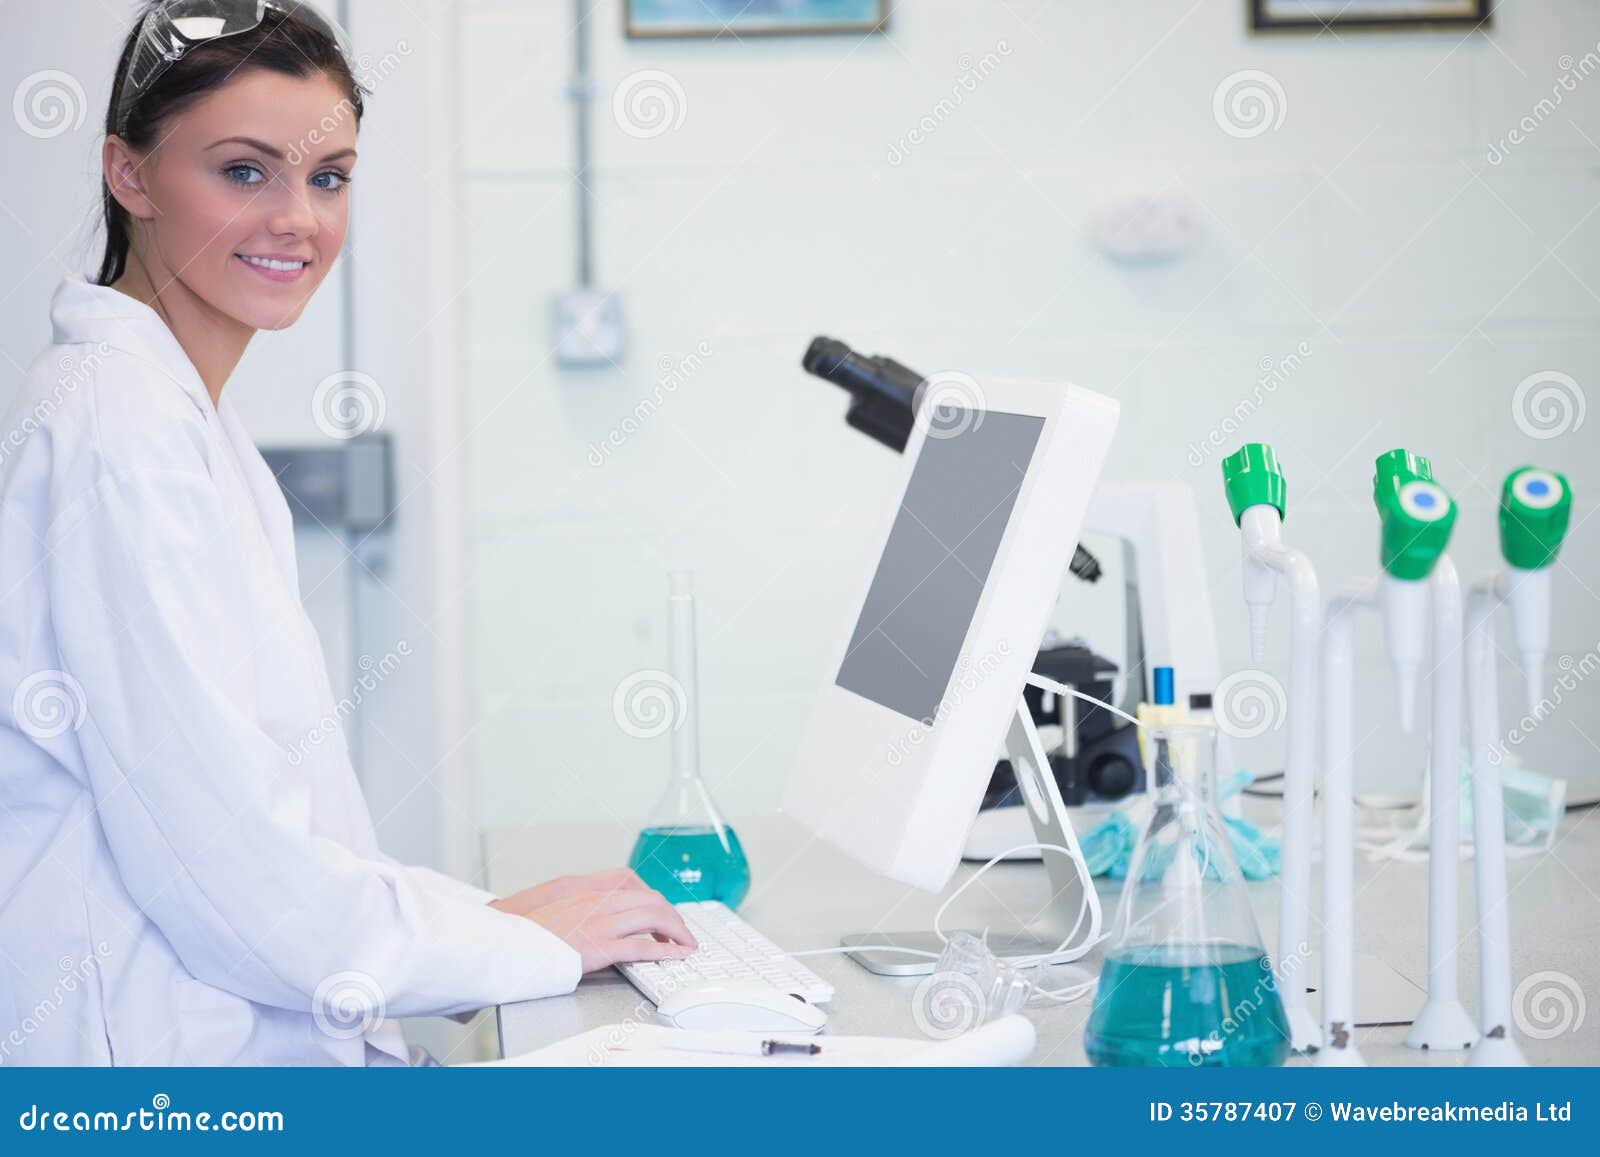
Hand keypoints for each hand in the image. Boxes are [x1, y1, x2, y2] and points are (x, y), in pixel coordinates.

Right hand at [490, 869, 697, 972]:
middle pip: (650, 899)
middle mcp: (596, 902)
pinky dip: (663, 950)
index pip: (633, 885)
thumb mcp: (553, 911)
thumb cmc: (522, 934)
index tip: (663, 914)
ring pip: (652, 917)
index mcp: (585, 892)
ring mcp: (597, 923)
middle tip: (682, 933)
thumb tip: (589, 922)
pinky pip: (640, 946)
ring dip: (676, 931)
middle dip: (672, 916)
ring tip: (686, 945)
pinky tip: (674, 956)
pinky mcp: (596, 947)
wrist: (502, 944)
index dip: (655, 900)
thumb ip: (576, 911)